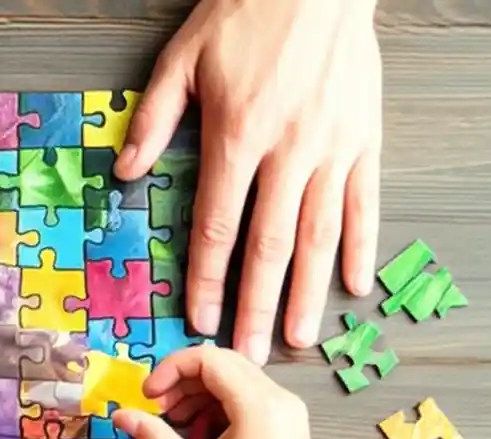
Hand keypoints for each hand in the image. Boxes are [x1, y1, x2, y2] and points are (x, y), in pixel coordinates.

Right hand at [113, 345, 329, 438]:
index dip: (170, 369)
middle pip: (222, 363)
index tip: (147, 397)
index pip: (207, 358)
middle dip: (183, 381)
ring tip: (176, 427)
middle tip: (158, 410)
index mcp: (257, 403)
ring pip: (234, 380)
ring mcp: (287, 408)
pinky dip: (220, 407)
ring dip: (199, 395)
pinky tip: (203, 437)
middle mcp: (278, 396)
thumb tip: (120, 416)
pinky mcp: (288, 422)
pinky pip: (248, 398)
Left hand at [116, 0, 382, 363]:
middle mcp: (290, 150)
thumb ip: (153, 120)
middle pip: (270, 245)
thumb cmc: (245, 14)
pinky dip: (362, 246)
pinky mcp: (366, 138)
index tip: (201, 319)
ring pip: (321, 235)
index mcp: (238, 135)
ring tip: (299, 338)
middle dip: (257, 306)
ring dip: (308, 291)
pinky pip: (366, 203)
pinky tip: (354, 284)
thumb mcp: (181, 59)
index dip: (208, 278)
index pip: (219, 224)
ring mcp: (334, 147)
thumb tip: (124, 172)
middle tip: (250, 354)